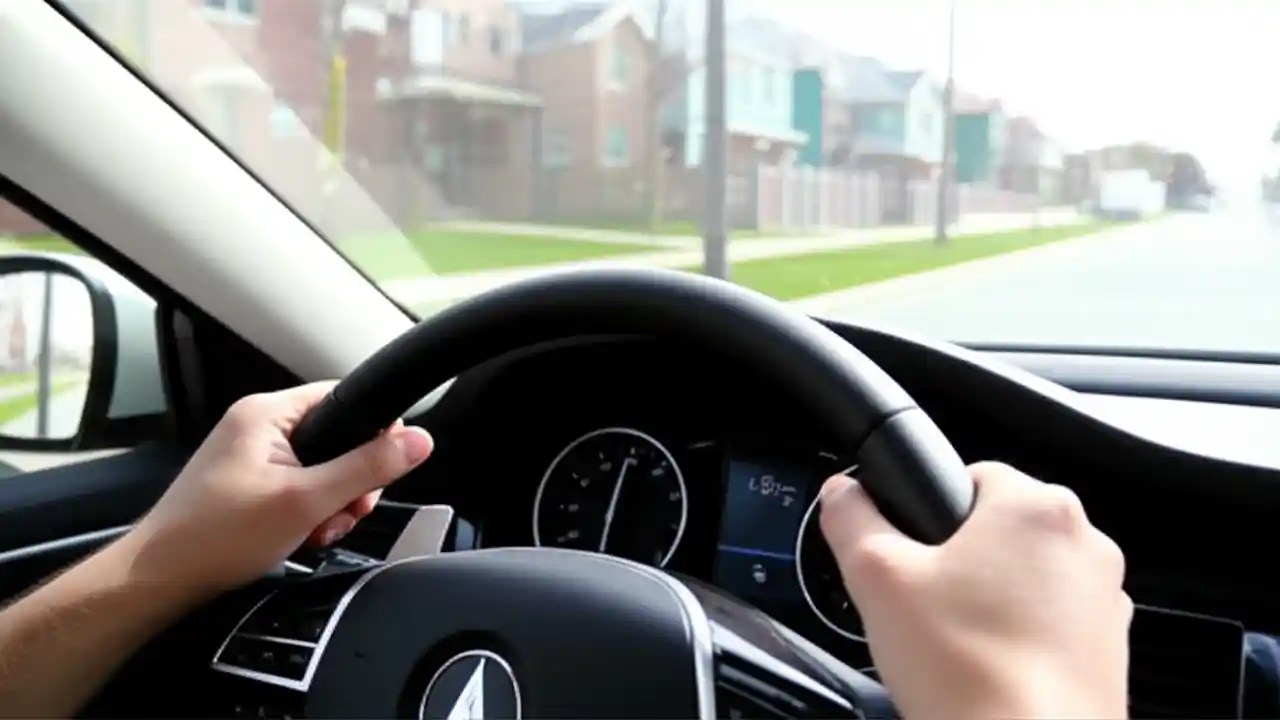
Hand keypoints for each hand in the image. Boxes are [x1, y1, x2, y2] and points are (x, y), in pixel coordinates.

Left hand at [126, 382, 432, 595]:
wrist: (159, 579)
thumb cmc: (217, 536)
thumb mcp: (307, 501)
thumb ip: (367, 468)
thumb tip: (418, 441)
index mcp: (267, 412)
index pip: (343, 398)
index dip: (374, 431)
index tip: (384, 468)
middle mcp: (257, 426)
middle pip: (336, 437)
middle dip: (351, 480)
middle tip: (344, 511)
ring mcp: (250, 456)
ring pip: (321, 468)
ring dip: (332, 502)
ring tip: (318, 530)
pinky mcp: (247, 484)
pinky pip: (299, 486)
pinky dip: (310, 512)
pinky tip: (303, 536)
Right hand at [820, 462, 1130, 719]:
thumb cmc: (967, 670)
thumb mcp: (878, 578)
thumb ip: (852, 519)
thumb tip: (843, 493)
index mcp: (1036, 507)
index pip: (972, 475)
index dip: (929, 514)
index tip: (911, 555)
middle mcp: (1085, 543)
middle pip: (1002, 527)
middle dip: (962, 559)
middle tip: (926, 603)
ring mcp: (1106, 597)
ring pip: (1029, 575)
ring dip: (994, 596)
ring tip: (957, 642)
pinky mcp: (1111, 646)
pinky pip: (1055, 620)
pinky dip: (1023, 635)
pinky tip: (989, 666)